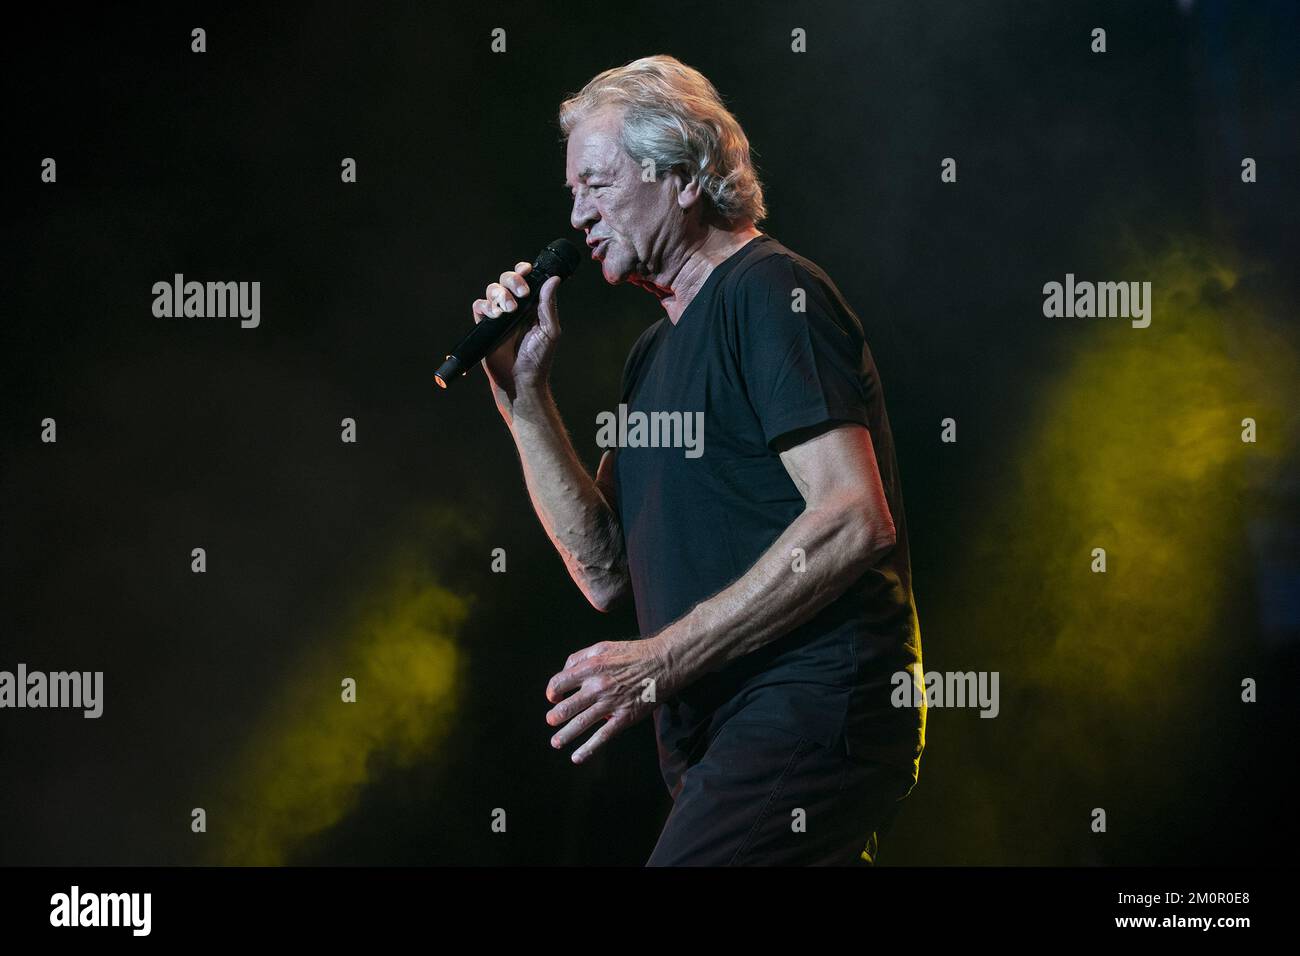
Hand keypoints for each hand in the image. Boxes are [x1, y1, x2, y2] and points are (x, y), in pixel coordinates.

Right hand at [471, 261, 561, 405]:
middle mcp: (514, 307)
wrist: (520, 381)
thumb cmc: (537, 359)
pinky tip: (496, 315)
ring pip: (492, 290)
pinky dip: (486, 306)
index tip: (527, 271)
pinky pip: (479, 306)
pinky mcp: (485, 326)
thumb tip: (553, 279)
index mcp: (531, 306)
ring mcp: (498, 316)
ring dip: (500, 294)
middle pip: (506, 280)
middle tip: (521, 293)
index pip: (525, 280)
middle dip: (512, 280)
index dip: (523, 272)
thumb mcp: (549, 331)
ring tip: (509, 309)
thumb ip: (548, 305)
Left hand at [545, 637, 672, 763]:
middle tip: (551, 721)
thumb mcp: (602, 647)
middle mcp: (598, 686)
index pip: (559, 683)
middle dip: (555, 717)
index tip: (554, 698)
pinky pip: (603, 736)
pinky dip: (588, 749)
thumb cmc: (632, 654)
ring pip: (581, 723)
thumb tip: (564, 672)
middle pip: (566, 706)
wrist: (663, 663)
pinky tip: (577, 757)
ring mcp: (611, 704)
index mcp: (591, 668)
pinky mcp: (624, 717)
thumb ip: (580, 658)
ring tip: (556, 742)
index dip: (552, 692)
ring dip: (565, 735)